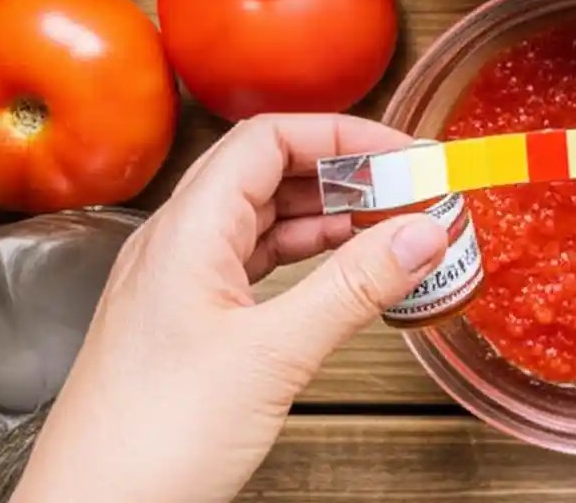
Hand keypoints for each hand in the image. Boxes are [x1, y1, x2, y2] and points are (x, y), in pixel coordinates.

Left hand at [12, 115, 448, 502]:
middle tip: (410, 191)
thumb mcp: (273, 355)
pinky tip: (348, 270)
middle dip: (346, 174)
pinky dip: (309, 258)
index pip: (269, 139)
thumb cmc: (152, 439)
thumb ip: (353, 288)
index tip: (404, 156)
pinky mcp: (193, 321)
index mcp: (187, 230)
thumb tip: (423, 232)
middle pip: (270, 172)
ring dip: (331, 216)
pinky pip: (258, 263)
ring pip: (266, 219)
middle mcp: (180, 244)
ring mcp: (183, 282)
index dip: (343, 137)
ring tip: (393, 227)